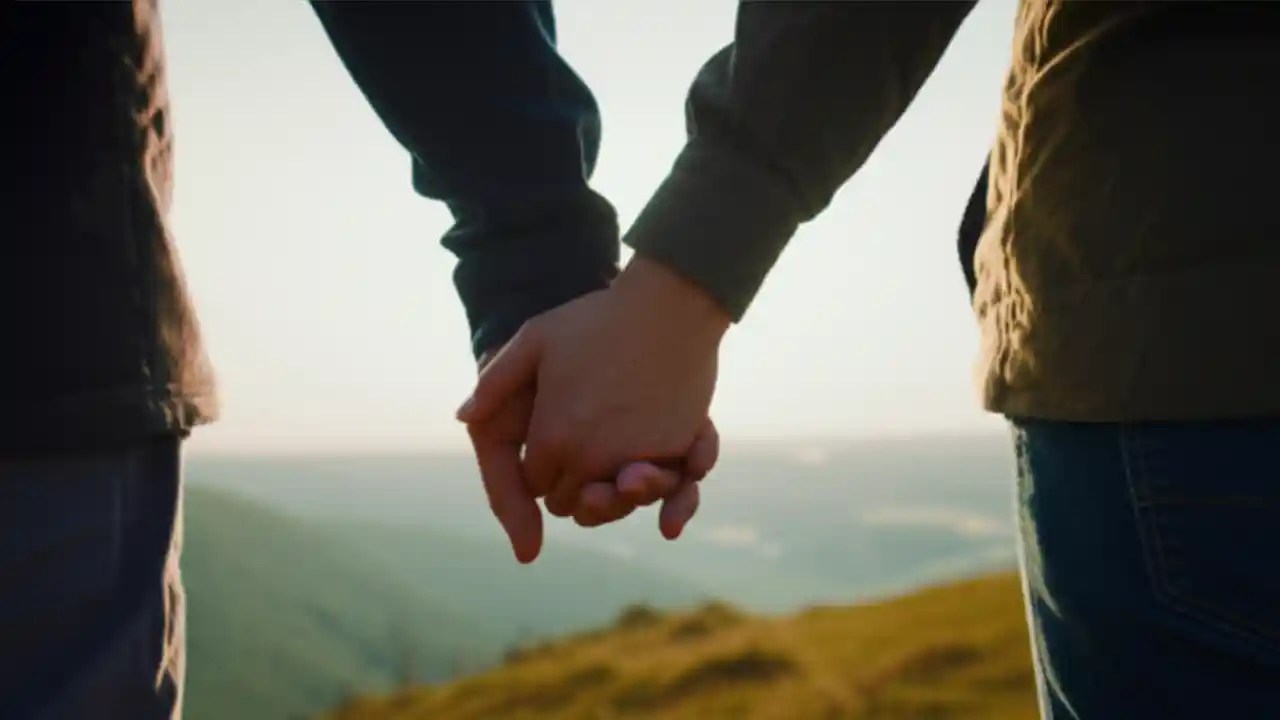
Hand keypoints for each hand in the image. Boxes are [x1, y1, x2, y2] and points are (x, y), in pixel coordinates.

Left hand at [459, 256, 729, 519]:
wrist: (668, 307)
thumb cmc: (596, 320)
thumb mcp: (533, 339)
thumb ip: (494, 382)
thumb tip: (464, 416)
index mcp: (553, 439)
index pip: (533, 482)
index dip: (537, 466)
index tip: (548, 442)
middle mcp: (592, 461)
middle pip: (569, 501)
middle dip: (566, 484)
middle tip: (575, 452)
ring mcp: (637, 462)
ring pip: (612, 504)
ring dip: (607, 491)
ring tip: (607, 455)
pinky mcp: (675, 456)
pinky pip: (654, 490)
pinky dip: (647, 482)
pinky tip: (641, 457)